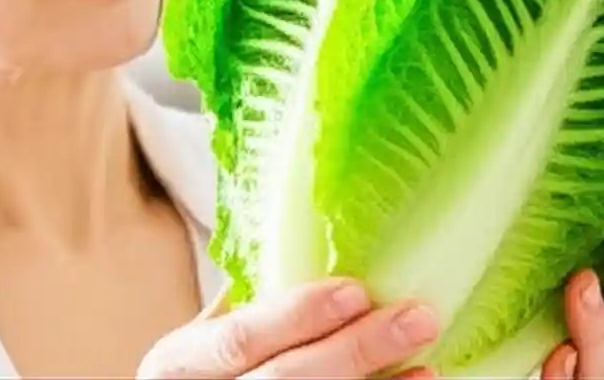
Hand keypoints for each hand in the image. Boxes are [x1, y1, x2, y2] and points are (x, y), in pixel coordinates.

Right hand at [137, 277, 441, 379]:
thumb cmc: (209, 370)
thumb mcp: (206, 336)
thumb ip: (248, 301)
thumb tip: (316, 237)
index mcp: (177, 363)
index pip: (238, 339)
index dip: (296, 317)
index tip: (356, 291)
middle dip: (353, 351)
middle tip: (417, 318)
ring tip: (426, 357)